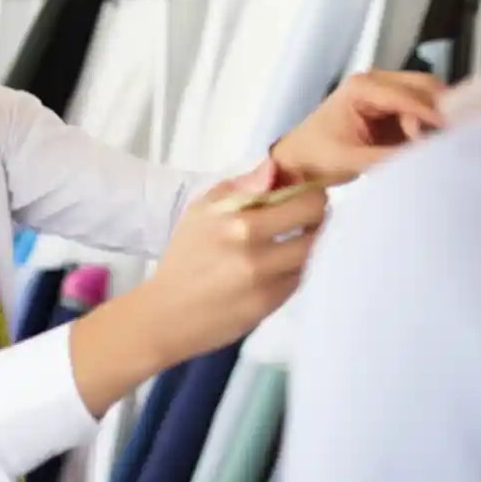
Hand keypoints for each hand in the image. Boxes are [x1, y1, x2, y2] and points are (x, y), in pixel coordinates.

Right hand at [140, 159, 326, 364]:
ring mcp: (264, 281)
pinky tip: (273, 268)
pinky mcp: (269, 306)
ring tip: (285, 243)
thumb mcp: (201, 210)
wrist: (166, 314)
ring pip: (308, 255)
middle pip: (314, 228)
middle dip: (314, 219)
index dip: (311, 195)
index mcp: (239, 221)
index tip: (304, 195)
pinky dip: (291, 271)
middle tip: (304, 219)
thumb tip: (274, 167)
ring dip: (303, 246)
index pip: (304, 201)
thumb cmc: (184, 256)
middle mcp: (255, 251)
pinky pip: (296, 280)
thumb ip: (240, 187)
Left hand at [271, 70, 445, 184]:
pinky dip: (427, 127)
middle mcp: (376, 83)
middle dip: (436, 111)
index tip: (450, 129)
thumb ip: (384, 159)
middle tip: (442, 140)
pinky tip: (422, 145)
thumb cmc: (313, 154)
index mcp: (361, 87)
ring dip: (432, 120)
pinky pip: (420, 113)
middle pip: (423, 87)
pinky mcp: (391, 111)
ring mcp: (385, 95)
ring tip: (425, 147)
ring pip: (426, 98)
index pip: (405, 95)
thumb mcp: (348, 160)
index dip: (430, 112)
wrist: (299, 160)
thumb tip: (419, 159)